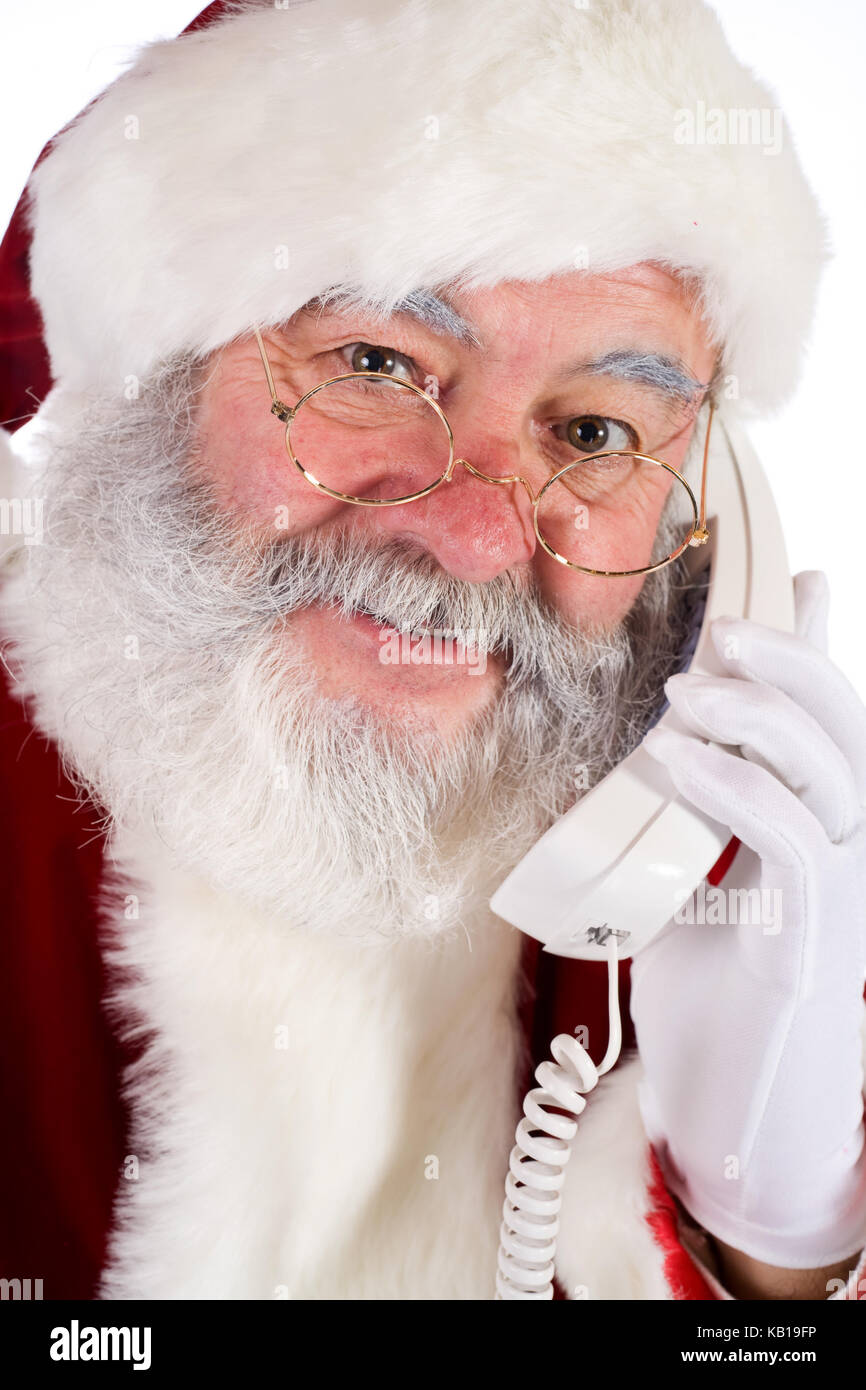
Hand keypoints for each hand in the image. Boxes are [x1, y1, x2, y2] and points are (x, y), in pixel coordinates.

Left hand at [630, 571, 865, 1269]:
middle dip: (794, 662)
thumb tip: (654, 755)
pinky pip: (796, 845)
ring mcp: (838, 901)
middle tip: (725, 626)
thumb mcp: (693, 883)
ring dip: (763, 717)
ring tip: (691, 687)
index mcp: (820, 831)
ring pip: (833, 775)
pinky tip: (680, 758)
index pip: (834, 724)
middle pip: (848, 730)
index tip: (799, 580)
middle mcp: (847, 855)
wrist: (728, 1113)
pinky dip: (738, 788)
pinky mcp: (806, 947)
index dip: (819, 650)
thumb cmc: (709, 997)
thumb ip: (692, 824)